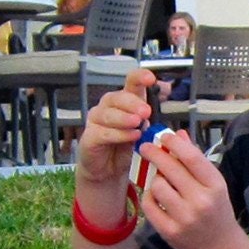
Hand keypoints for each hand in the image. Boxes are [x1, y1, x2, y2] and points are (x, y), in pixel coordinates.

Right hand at [76, 68, 153, 189]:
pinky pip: (103, 133)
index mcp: (124, 102)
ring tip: (138, 123)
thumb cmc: (125, 148)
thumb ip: (149, 122)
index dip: (139, 78)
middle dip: (133, 103)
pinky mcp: (89, 137)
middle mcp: (108, 107)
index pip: (130, 83)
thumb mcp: (143, 133)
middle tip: (146, 111)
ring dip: (125, 118)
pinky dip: (119, 134)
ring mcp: (96, 121)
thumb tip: (159, 115)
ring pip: (108, 114)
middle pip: (117, 97)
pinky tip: (131, 136)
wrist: (108, 171)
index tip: (150, 78)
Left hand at [134, 128, 237, 248]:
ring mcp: (185, 218)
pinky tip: (156, 197)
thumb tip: (178, 134)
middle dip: (154, 153)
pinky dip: (149, 197)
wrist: (218, 248)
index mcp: (215, 186)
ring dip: (155, 180)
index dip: (173, 143)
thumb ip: (195, 160)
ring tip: (160, 181)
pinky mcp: (169, 231)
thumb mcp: (213, 184)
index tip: (163, 136)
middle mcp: (201, 201)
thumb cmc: (216, 210)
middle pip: (170, 168)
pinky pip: (149, 204)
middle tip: (145, 147)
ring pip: (157, 185)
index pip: (191, 157)